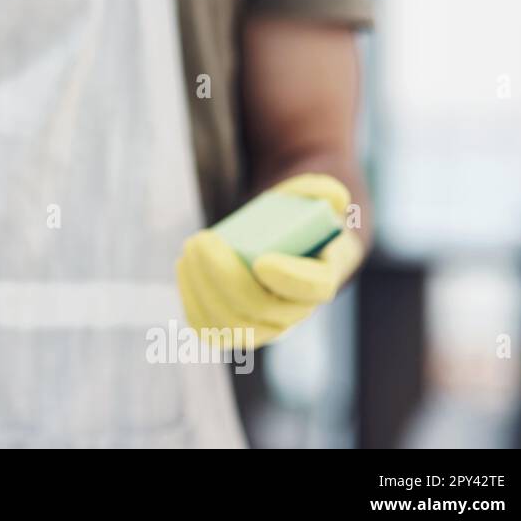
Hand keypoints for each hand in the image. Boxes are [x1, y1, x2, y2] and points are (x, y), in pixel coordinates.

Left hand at [176, 174, 364, 348]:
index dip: (289, 279)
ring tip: (189, 250)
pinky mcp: (233, 331)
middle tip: (201, 240)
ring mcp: (263, 327)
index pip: (310, 289)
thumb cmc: (293, 219)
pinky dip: (193, 302)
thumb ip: (323, 190)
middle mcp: (294, 313)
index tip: (261, 260)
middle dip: (224, 277)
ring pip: (231, 325)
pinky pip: (210, 329)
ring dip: (202, 288)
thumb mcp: (310, 198)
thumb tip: (335, 197)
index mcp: (320, 280)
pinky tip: (185, 269)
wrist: (278, 246)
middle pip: (259, 309)